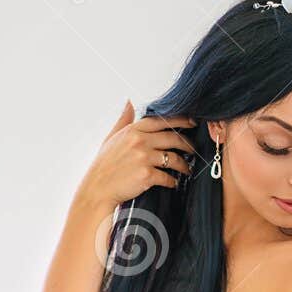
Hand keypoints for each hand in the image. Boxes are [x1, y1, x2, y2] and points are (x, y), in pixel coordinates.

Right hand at [72, 100, 198, 215]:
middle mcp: (140, 141)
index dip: (181, 120)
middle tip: (193, 150)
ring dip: (184, 165)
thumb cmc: (104, 165)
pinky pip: (167, 177)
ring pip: (173, 158)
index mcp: (133, 130)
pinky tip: (174, 183)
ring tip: (187, 169)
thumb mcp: (111, 137)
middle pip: (172, 138)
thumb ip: (123, 120)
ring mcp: (144, 158)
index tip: (192, 123)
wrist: (98, 189)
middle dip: (187, 144)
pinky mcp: (146, 175)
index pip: (162, 120)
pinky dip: (173, 181)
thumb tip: (129, 103)